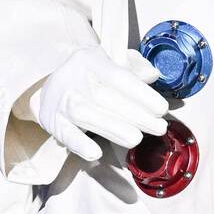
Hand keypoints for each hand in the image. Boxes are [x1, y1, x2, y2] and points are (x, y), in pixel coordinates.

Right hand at [27, 44, 168, 163]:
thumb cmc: (91, 74)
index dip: (141, 94)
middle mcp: (72, 78)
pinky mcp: (51, 121)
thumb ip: (135, 66)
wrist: (53, 83)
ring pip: (86, 115)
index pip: (118, 76)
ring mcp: (60, 100)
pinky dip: (79, 145)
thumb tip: (153, 75)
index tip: (161, 108)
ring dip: (114, 129)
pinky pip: (65, 134)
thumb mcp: (112, 60)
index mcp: (90, 60)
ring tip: (137, 139)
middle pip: (104, 97)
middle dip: (135, 115)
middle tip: (158, 127)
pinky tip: (96, 153)